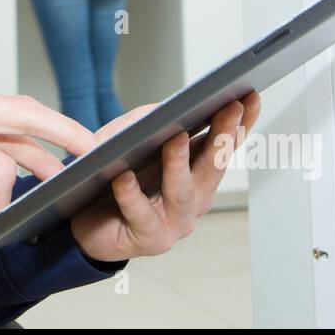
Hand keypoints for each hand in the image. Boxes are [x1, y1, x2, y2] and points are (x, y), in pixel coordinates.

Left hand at [69, 91, 261, 263]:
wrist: (84, 220)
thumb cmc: (112, 177)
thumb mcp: (132, 140)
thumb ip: (151, 123)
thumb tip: (168, 107)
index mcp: (197, 173)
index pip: (224, 146)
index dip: (240, 122)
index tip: (250, 97)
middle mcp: (194, 199)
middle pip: (211, 167)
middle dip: (222, 136)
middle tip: (229, 108)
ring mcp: (174, 221)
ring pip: (182, 193)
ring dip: (179, 164)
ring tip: (177, 137)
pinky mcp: (148, 238)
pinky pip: (140, 214)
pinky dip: (132, 195)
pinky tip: (123, 177)